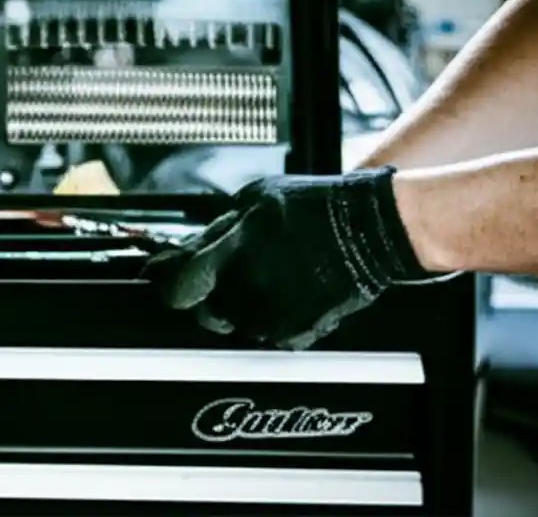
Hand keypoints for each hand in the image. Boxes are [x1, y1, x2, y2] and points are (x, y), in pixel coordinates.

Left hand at [141, 167, 434, 349]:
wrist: (369, 228)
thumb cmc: (311, 206)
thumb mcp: (252, 201)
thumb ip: (211, 232)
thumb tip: (176, 253)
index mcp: (233, 251)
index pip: (178, 289)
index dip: (170, 288)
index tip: (168, 283)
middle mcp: (248, 288)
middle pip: (203, 315)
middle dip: (207, 299)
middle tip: (228, 277)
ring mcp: (273, 315)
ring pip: (234, 326)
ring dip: (240, 308)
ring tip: (268, 278)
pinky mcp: (297, 334)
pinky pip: (265, 335)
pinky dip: (269, 319)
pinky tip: (287, 292)